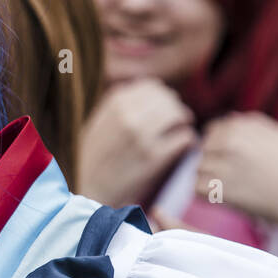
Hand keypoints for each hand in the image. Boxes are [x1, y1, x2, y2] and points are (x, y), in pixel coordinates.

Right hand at [77, 78, 197, 205]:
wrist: (89, 191)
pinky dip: (187, 140)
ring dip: (184, 121)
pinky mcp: (154, 158)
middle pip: (168, 99)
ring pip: (178, 114)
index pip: (152, 86)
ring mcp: (142, 136)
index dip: (163, 96)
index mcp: (115, 104)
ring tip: (182, 130)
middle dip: (176, 108)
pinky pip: (184, 137)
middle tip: (180, 119)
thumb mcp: (98, 123)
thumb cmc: (94, 159)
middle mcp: (128, 116)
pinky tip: (183, 146)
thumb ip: (119, 105)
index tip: (167, 106)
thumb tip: (148, 89)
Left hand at [195, 113, 277, 233]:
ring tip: (235, 188)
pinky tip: (227, 198)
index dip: (220, 147)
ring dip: (211, 179)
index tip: (233, 160)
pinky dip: (208, 196)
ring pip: (199, 169)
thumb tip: (230, 117)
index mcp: (238, 126)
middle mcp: (226, 142)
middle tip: (235, 177)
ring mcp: (219, 165)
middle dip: (215, 162)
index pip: (212, 131)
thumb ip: (252, 123)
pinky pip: (197, 189)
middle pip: (204, 150)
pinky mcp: (215, 188)